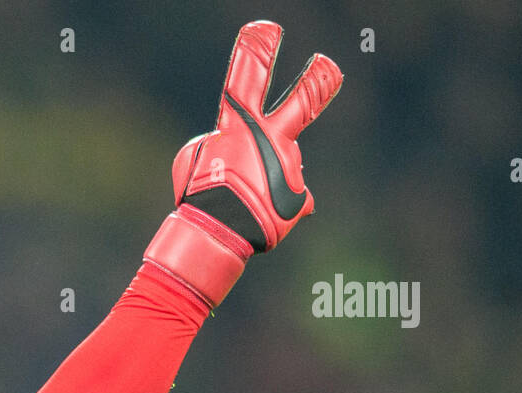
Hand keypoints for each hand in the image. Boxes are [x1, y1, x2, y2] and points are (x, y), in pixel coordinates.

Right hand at [143, 20, 342, 307]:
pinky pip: (288, 200)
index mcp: (240, 129)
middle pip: (303, 104)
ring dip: (264, 182)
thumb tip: (242, 151)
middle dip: (318, 82)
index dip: (256, 53)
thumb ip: (218, 143)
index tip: (268, 28)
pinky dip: (274, 208)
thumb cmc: (199, 195)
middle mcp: (272, 143)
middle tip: (329, 64)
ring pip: (282, 166)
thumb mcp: (192, 160)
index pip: (247, 81)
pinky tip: (257, 218)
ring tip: (243, 203)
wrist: (215, 235)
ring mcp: (290, 170)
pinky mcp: (299, 200)